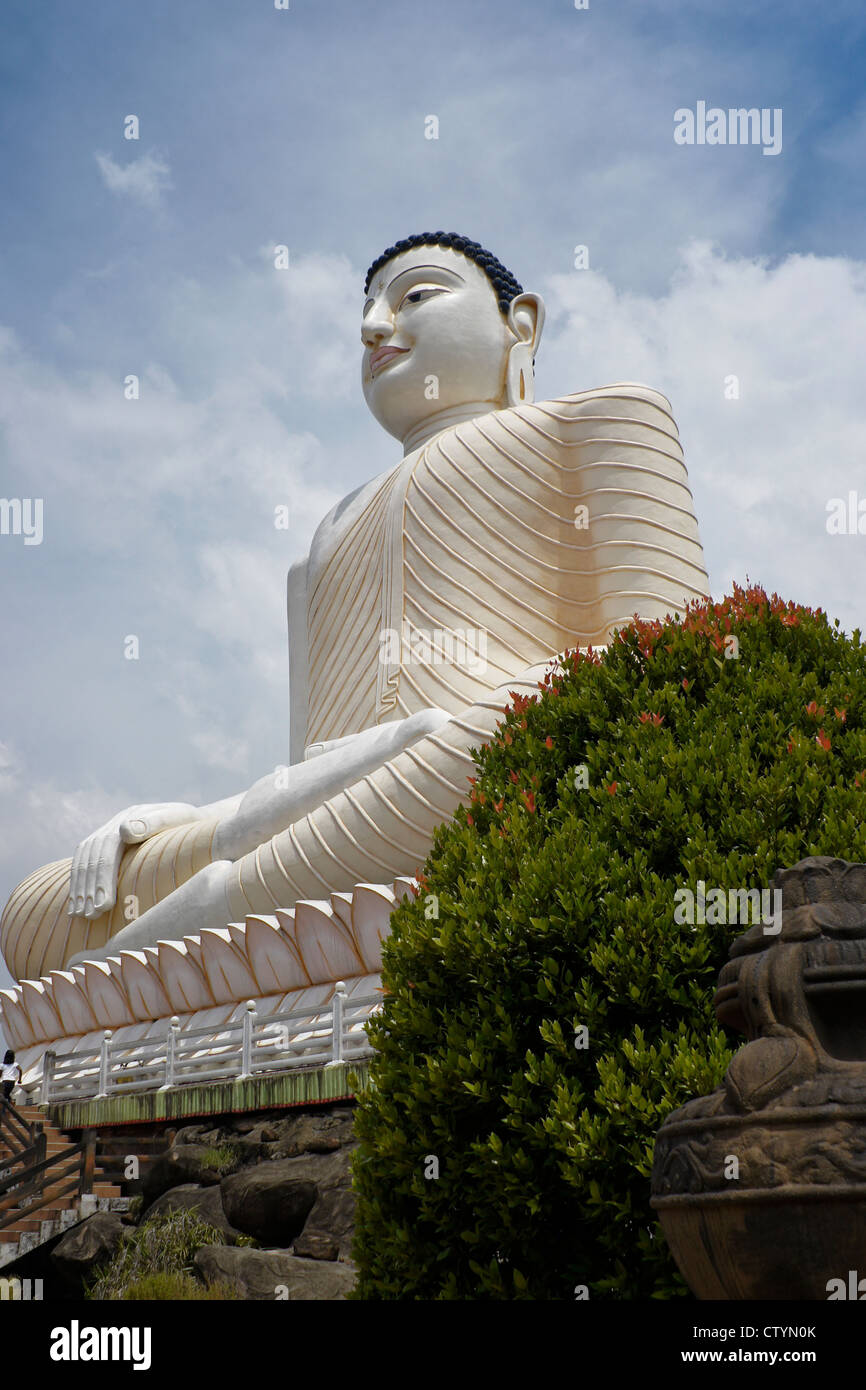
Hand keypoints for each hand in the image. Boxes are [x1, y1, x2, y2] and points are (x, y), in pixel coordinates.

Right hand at [68, 802, 198, 919]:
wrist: (193, 820)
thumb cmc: (190, 824)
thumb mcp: (177, 818)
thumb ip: (154, 823)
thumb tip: (124, 830)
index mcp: (130, 816)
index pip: (108, 848)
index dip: (103, 877)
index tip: (105, 905)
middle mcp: (114, 824)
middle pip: (92, 856)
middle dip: (89, 887)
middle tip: (91, 915)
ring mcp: (109, 833)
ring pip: (84, 860)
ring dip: (79, 887)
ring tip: (80, 914)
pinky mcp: (109, 845)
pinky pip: (85, 863)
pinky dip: (78, 882)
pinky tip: (77, 902)